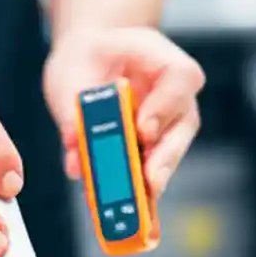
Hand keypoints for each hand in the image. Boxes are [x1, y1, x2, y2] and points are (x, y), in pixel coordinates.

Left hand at [43, 28, 203, 197]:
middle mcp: (174, 96)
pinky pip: (142, 171)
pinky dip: (124, 186)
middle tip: (150, 181)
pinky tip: (103, 196)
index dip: (165, 107)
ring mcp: (166, 125)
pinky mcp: (148, 150)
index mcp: (164, 61)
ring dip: (147, 178)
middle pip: (182, 125)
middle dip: (164, 157)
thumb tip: (73, 138)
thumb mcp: (75, 66)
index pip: (181, 79)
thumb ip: (76, 101)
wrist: (87, 63)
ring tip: (128, 200)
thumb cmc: (88, 56)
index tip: (144, 130)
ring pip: (167, 153)